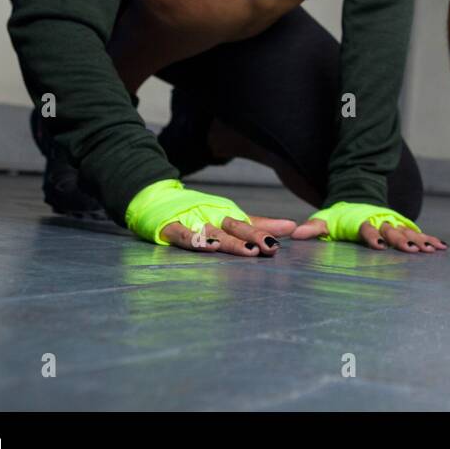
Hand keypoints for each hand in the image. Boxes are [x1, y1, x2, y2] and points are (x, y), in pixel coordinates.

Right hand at [125, 178, 295, 255]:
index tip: (287, 236)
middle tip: (271, 247)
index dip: (268, 230)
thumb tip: (293, 226)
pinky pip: (184, 235)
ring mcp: (193, 221)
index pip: (250, 224)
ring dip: (231, 242)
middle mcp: (213, 217)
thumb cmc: (199, 212)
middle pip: (236, 227)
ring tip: (249, 250)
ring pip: (214, 232)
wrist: (156, 198)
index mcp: (227, 216)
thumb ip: (260, 224)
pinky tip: (209, 247)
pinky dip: (196, 241)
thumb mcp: (231, 217)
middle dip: (254, 236)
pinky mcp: (171, 228)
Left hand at [290, 201, 447, 253]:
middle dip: (403, 240)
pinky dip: (430, 239)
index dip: (374, 236)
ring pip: (408, 232)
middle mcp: (381, 220)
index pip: (368, 229)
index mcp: (362, 220)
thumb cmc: (341, 216)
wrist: (359, 198)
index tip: (379, 246)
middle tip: (413, 250)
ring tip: (432, 250)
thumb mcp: (326, 219)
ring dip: (420, 240)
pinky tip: (442, 247)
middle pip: (393, 231)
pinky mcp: (403, 226)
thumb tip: (294, 233)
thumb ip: (313, 227)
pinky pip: (418, 233)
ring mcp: (394, 223)